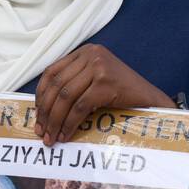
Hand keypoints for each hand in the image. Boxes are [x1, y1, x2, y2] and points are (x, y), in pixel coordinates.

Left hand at [34, 45, 173, 144]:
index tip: (37, 115)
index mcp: (85, 52)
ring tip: (51, 137)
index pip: (52, 72)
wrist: (151, 100)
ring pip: (66, 97)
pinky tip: (66, 135)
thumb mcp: (95, 80)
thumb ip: (74, 83)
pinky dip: (69, 123)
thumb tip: (42, 108)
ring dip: (55, 121)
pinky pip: (79, 107)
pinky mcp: (106, 83)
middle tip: (41, 131)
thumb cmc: (121, 94)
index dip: (41, 95)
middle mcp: (91, 55)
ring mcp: (99, 67)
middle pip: (57, 85)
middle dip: (46, 112)